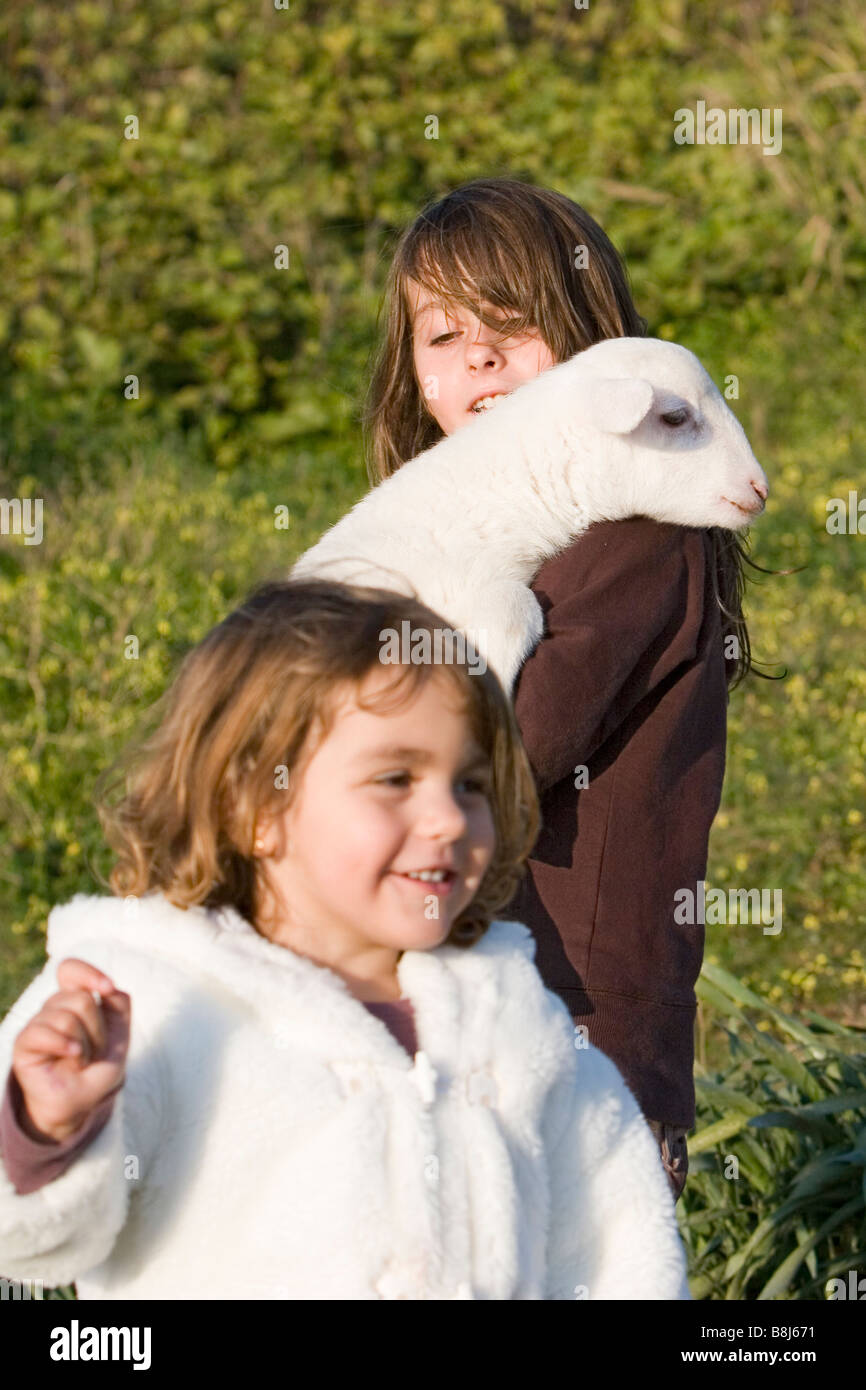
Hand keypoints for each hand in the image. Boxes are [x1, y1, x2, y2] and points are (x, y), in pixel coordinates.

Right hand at [11, 958, 130, 1142]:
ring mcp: (38, 1024)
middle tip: (93, 1051)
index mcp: (73, 1000)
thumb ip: (119, 1005)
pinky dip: (64, 1045)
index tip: (108, 988)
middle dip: (98, 1029)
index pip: (69, 969)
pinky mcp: (24, 1044)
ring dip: (84, 1045)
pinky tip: (72, 1057)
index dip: (88, 973)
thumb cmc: (97, 1068)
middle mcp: (53, 1008)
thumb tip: (107, 988)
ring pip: (67, 1017)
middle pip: (81, 998)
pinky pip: (42, 1032)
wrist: (79, 1104)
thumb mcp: (120, 1035)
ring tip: (80, 1061)